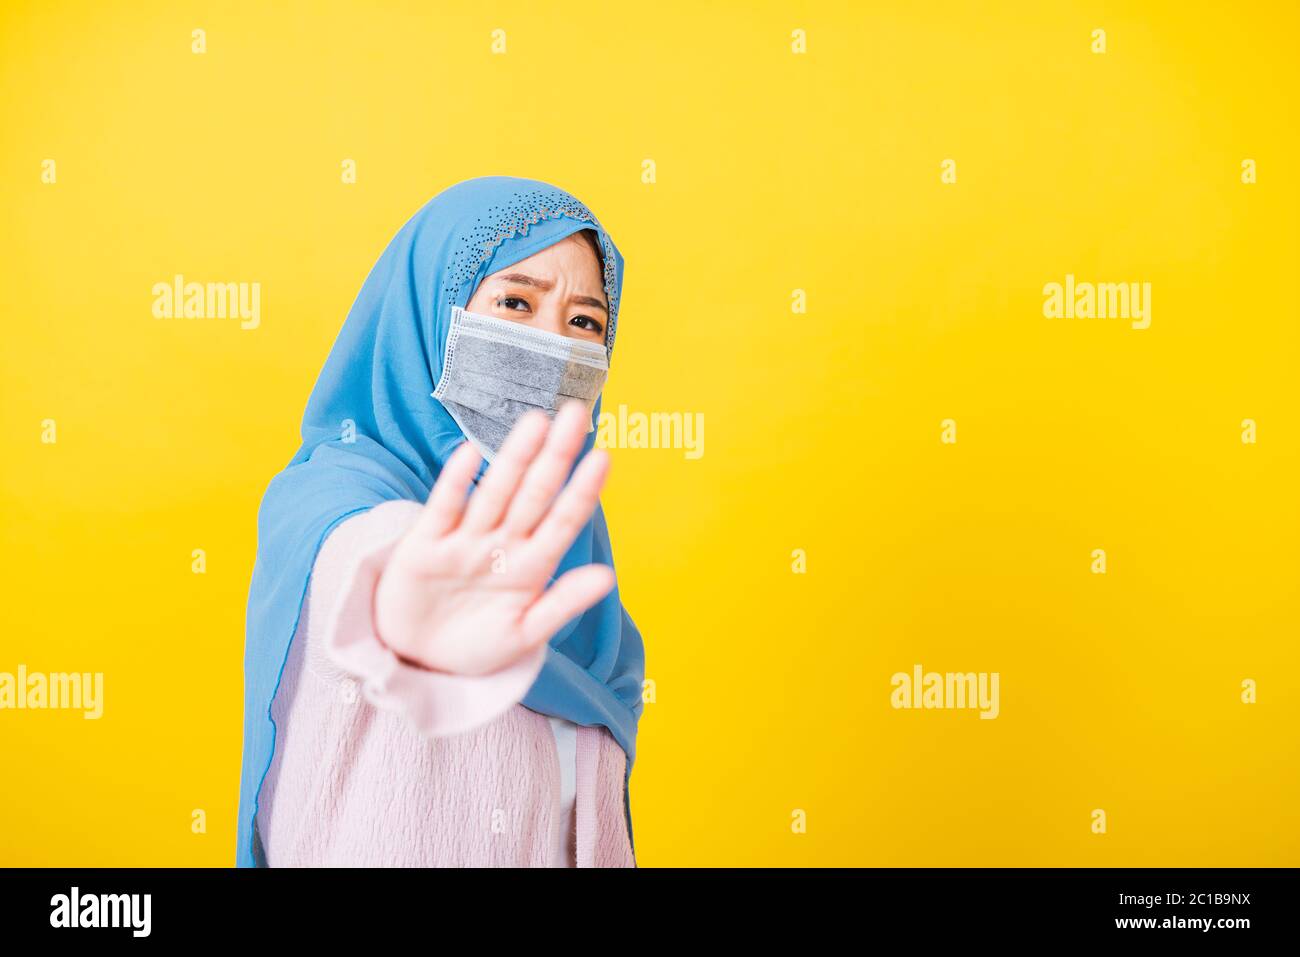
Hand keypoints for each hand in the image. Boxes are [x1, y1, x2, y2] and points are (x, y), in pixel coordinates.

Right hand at [373, 400, 614, 675]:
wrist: (415, 660)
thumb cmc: (476, 646)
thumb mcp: (523, 634)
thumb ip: (562, 605)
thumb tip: (608, 577)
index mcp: (531, 565)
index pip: (563, 520)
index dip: (583, 490)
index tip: (603, 457)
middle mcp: (501, 543)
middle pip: (533, 493)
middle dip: (555, 455)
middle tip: (575, 413)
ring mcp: (464, 541)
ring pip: (494, 492)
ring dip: (514, 458)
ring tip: (536, 422)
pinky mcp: (424, 547)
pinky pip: (443, 509)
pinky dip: (454, 483)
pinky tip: (468, 454)